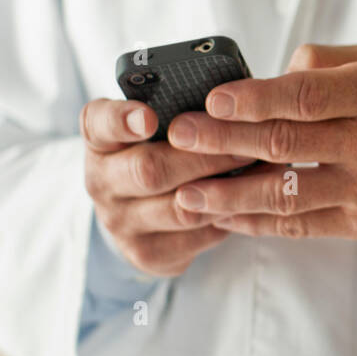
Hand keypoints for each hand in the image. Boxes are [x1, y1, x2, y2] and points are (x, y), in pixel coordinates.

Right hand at [80, 99, 252, 274]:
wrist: (136, 212)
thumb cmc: (156, 153)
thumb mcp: (153, 126)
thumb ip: (177, 112)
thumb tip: (227, 103)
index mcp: (100, 139)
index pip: (100, 123)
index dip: (123, 120)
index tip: (149, 117)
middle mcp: (100, 181)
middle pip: (149, 170)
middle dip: (203, 158)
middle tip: (245, 145)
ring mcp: (119, 222)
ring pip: (179, 209)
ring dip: (223, 191)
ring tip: (257, 173)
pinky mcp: (144, 253)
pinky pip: (193, 237)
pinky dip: (225, 219)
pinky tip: (247, 203)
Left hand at [165, 44, 356, 239]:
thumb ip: (321, 65)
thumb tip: (264, 80)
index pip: (307, 96)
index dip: (256, 98)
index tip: (213, 98)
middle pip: (286, 144)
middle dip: (225, 141)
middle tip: (180, 138)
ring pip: (286, 194)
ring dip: (229, 194)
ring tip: (186, 192)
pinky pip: (300, 225)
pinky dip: (257, 221)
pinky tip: (224, 215)